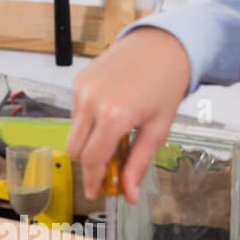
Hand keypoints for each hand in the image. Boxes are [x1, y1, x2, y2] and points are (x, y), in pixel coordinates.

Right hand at [66, 27, 191, 201]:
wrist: (160, 46)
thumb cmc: (164, 84)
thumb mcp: (158, 129)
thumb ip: (139, 164)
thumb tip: (129, 193)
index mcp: (114, 116)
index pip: (92, 160)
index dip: (93, 181)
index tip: (95, 192)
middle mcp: (92, 102)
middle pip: (76, 151)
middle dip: (89, 165)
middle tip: (108, 169)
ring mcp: (82, 90)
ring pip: (74, 132)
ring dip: (89, 142)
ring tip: (115, 136)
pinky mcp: (78, 82)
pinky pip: (76, 113)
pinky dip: (89, 122)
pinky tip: (111, 113)